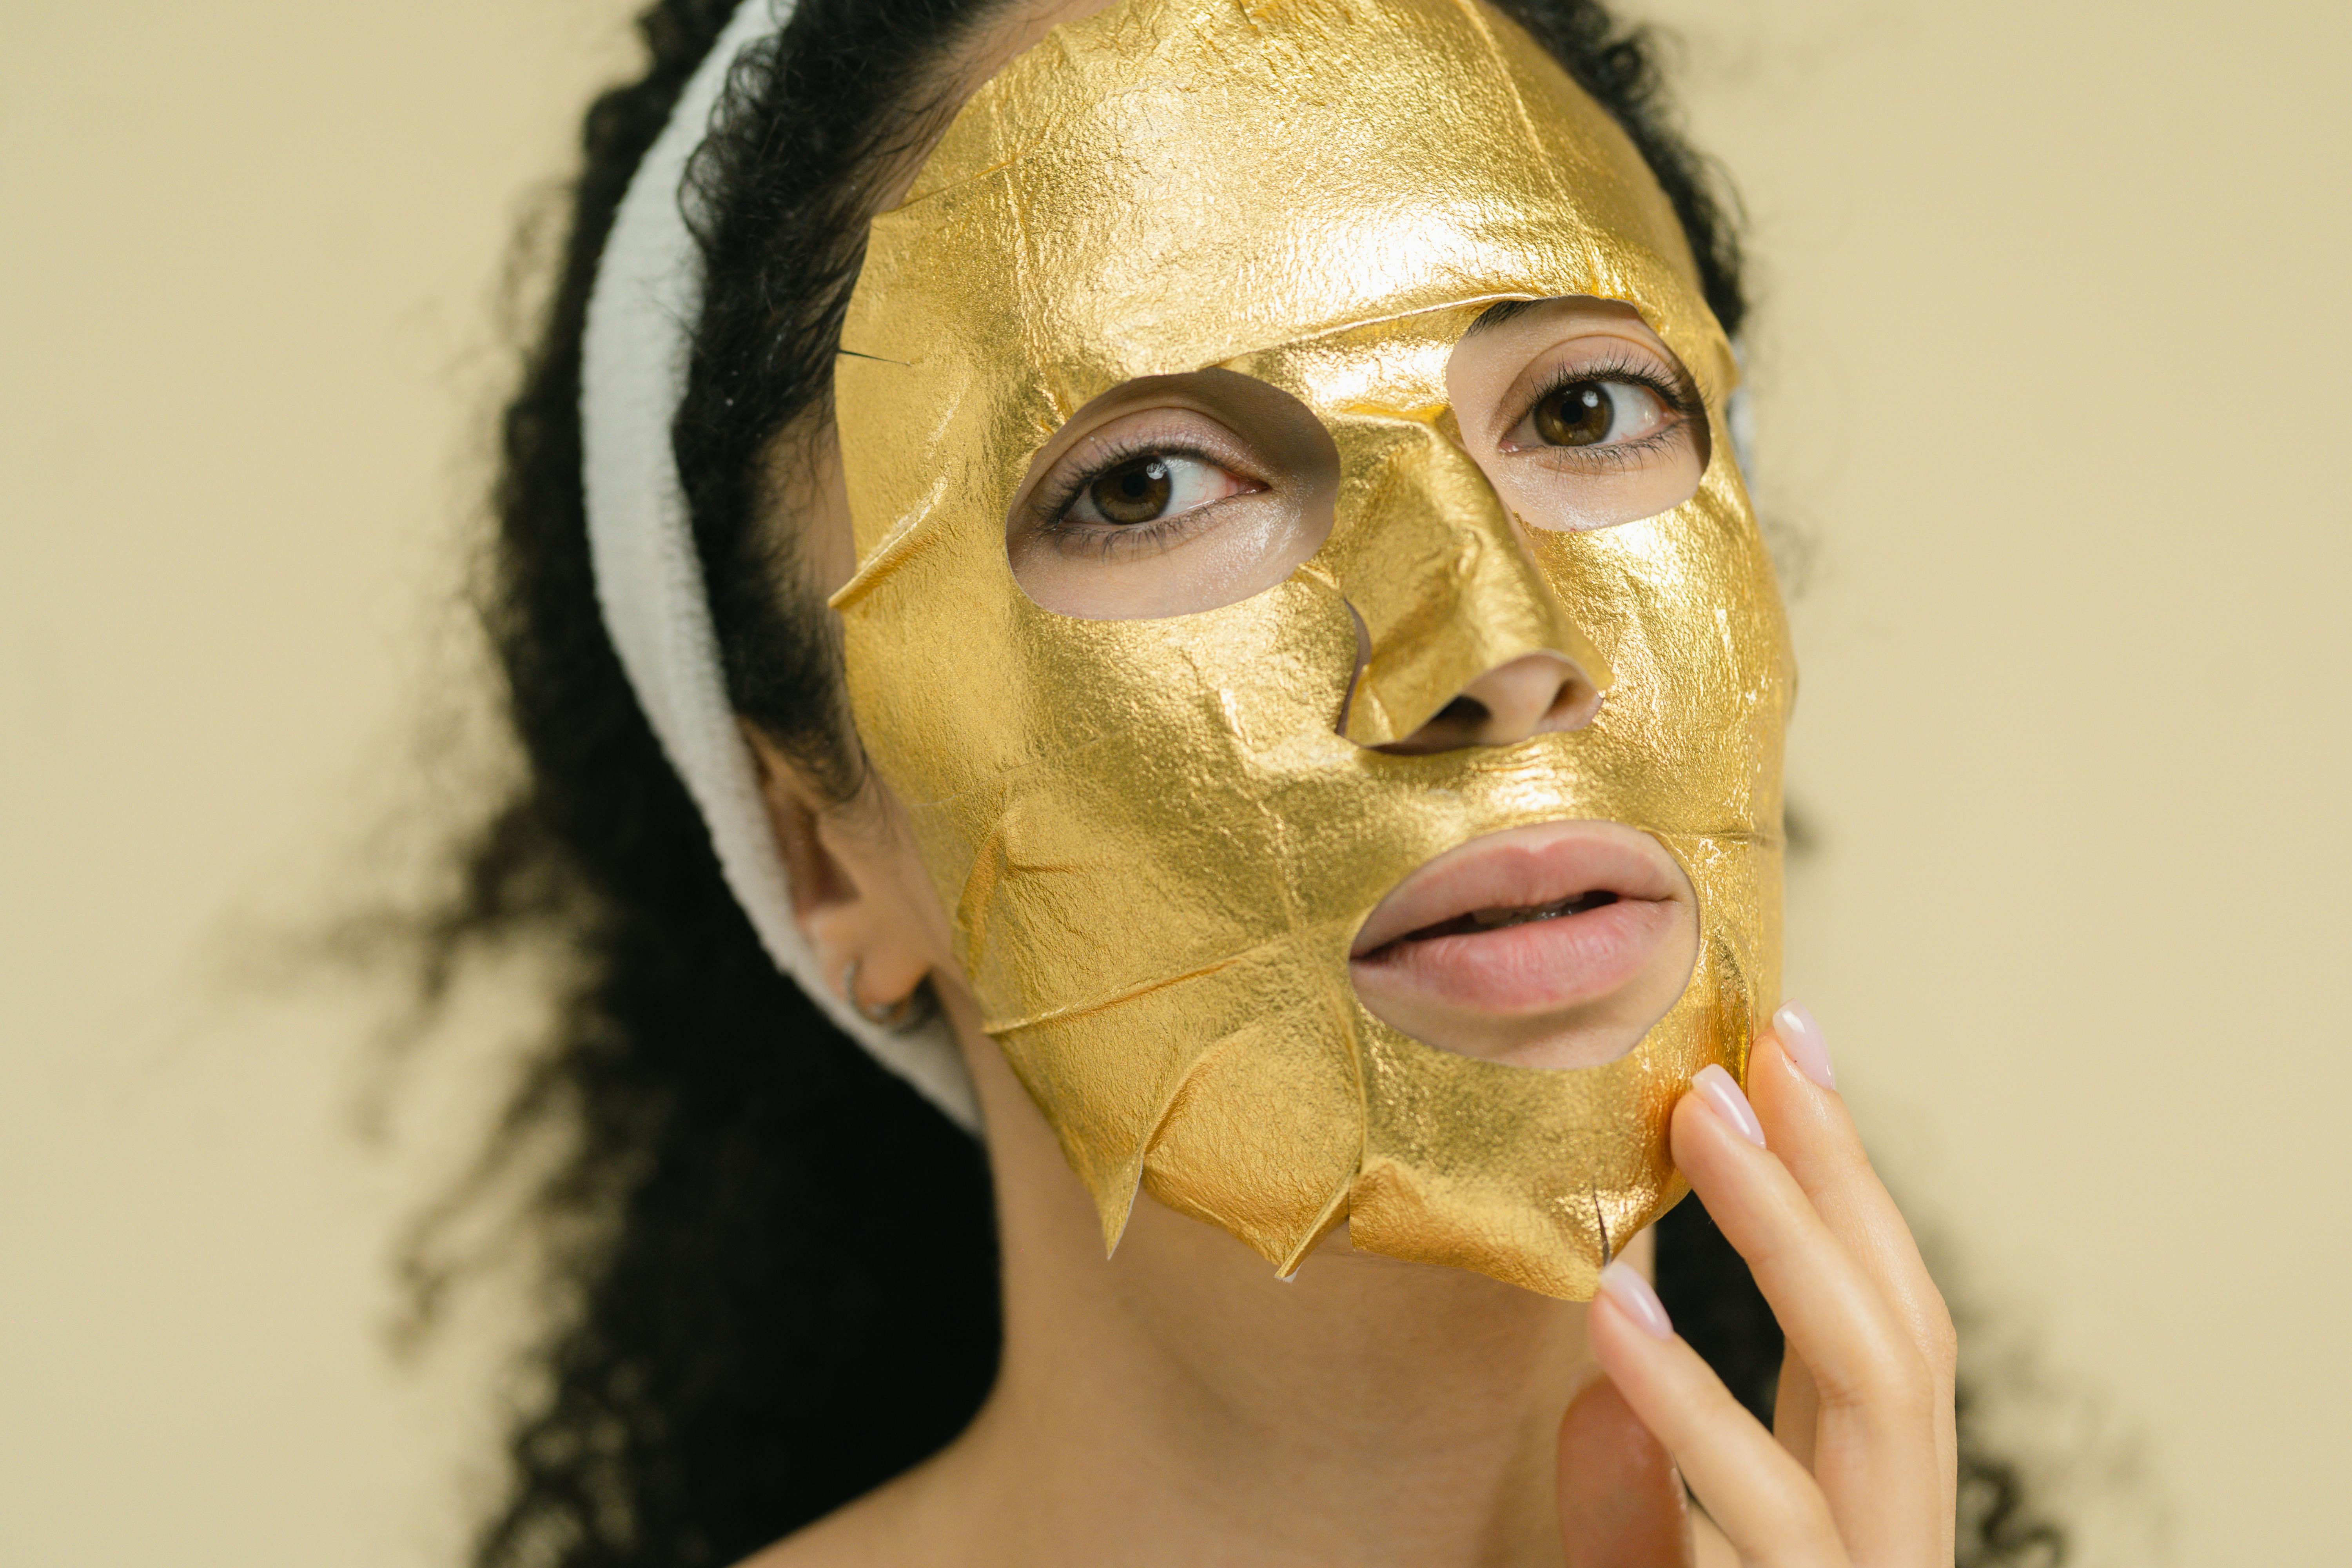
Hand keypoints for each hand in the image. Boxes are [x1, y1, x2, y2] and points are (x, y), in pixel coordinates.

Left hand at [1556, 1006, 1958, 1565]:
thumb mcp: (1649, 1566)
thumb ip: (1634, 1488)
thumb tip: (1619, 1329)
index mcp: (1861, 1506)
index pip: (1884, 1320)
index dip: (1847, 1185)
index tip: (1786, 1048)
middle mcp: (1893, 1536)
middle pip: (1905, 1333)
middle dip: (1839, 1184)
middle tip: (1752, 1054)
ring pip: (1876, 1395)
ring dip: (1785, 1242)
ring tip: (1697, 1122)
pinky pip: (1771, 1518)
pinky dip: (1693, 1408)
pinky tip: (1617, 1312)